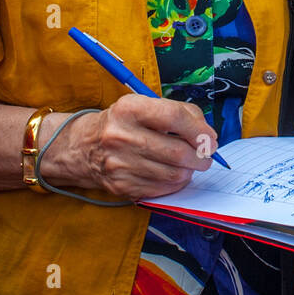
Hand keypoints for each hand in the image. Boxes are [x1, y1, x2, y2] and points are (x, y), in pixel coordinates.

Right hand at [60, 94, 215, 199]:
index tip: (210, 138)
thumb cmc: (122, 123)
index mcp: (129, 109)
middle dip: (201, 156)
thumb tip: (207, 134)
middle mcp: (121, 136)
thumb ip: (179, 112)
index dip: (199, 130)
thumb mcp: (144, 105)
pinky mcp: (122, 186)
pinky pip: (162, 189)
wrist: (82, 147)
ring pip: (173, 174)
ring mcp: (120, 165)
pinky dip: (175, 183)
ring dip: (190, 171)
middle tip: (206, 155)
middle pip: (177, 152)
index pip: (174, 117)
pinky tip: (172, 173)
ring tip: (189, 164)